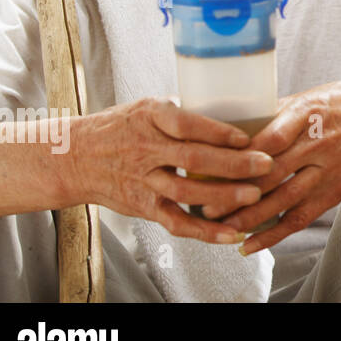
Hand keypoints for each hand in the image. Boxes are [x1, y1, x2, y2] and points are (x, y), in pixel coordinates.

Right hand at [65, 98, 273, 244]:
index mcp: (150, 117)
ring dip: (223, 196)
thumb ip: (182, 112)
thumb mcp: (146, 107)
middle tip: (266, 165)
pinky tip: (230, 233)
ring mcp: (143, 180)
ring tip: (255, 195)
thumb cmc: (121, 127)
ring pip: (186, 192)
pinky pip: (175, 221)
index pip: (186, 124)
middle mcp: (146, 149)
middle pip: (193, 159)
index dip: (218, 132)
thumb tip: (232, 107)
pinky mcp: (142, 206)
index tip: (246, 137)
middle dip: (233, 164)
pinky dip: (204, 230)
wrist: (74, 158)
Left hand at [218, 79, 340, 254]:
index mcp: (306, 113)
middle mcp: (316, 143)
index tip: (208, 166)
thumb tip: (235, 124)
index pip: (266, 138)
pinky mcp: (335, 190)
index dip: (236, 156)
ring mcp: (327, 169)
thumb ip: (276, 112)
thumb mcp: (310, 96)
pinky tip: (251, 244)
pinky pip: (301, 217)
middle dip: (233, 192)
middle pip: (269, 173)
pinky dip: (275, 234)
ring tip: (219, 227)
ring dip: (248, 217)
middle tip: (201, 205)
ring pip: (282, 199)